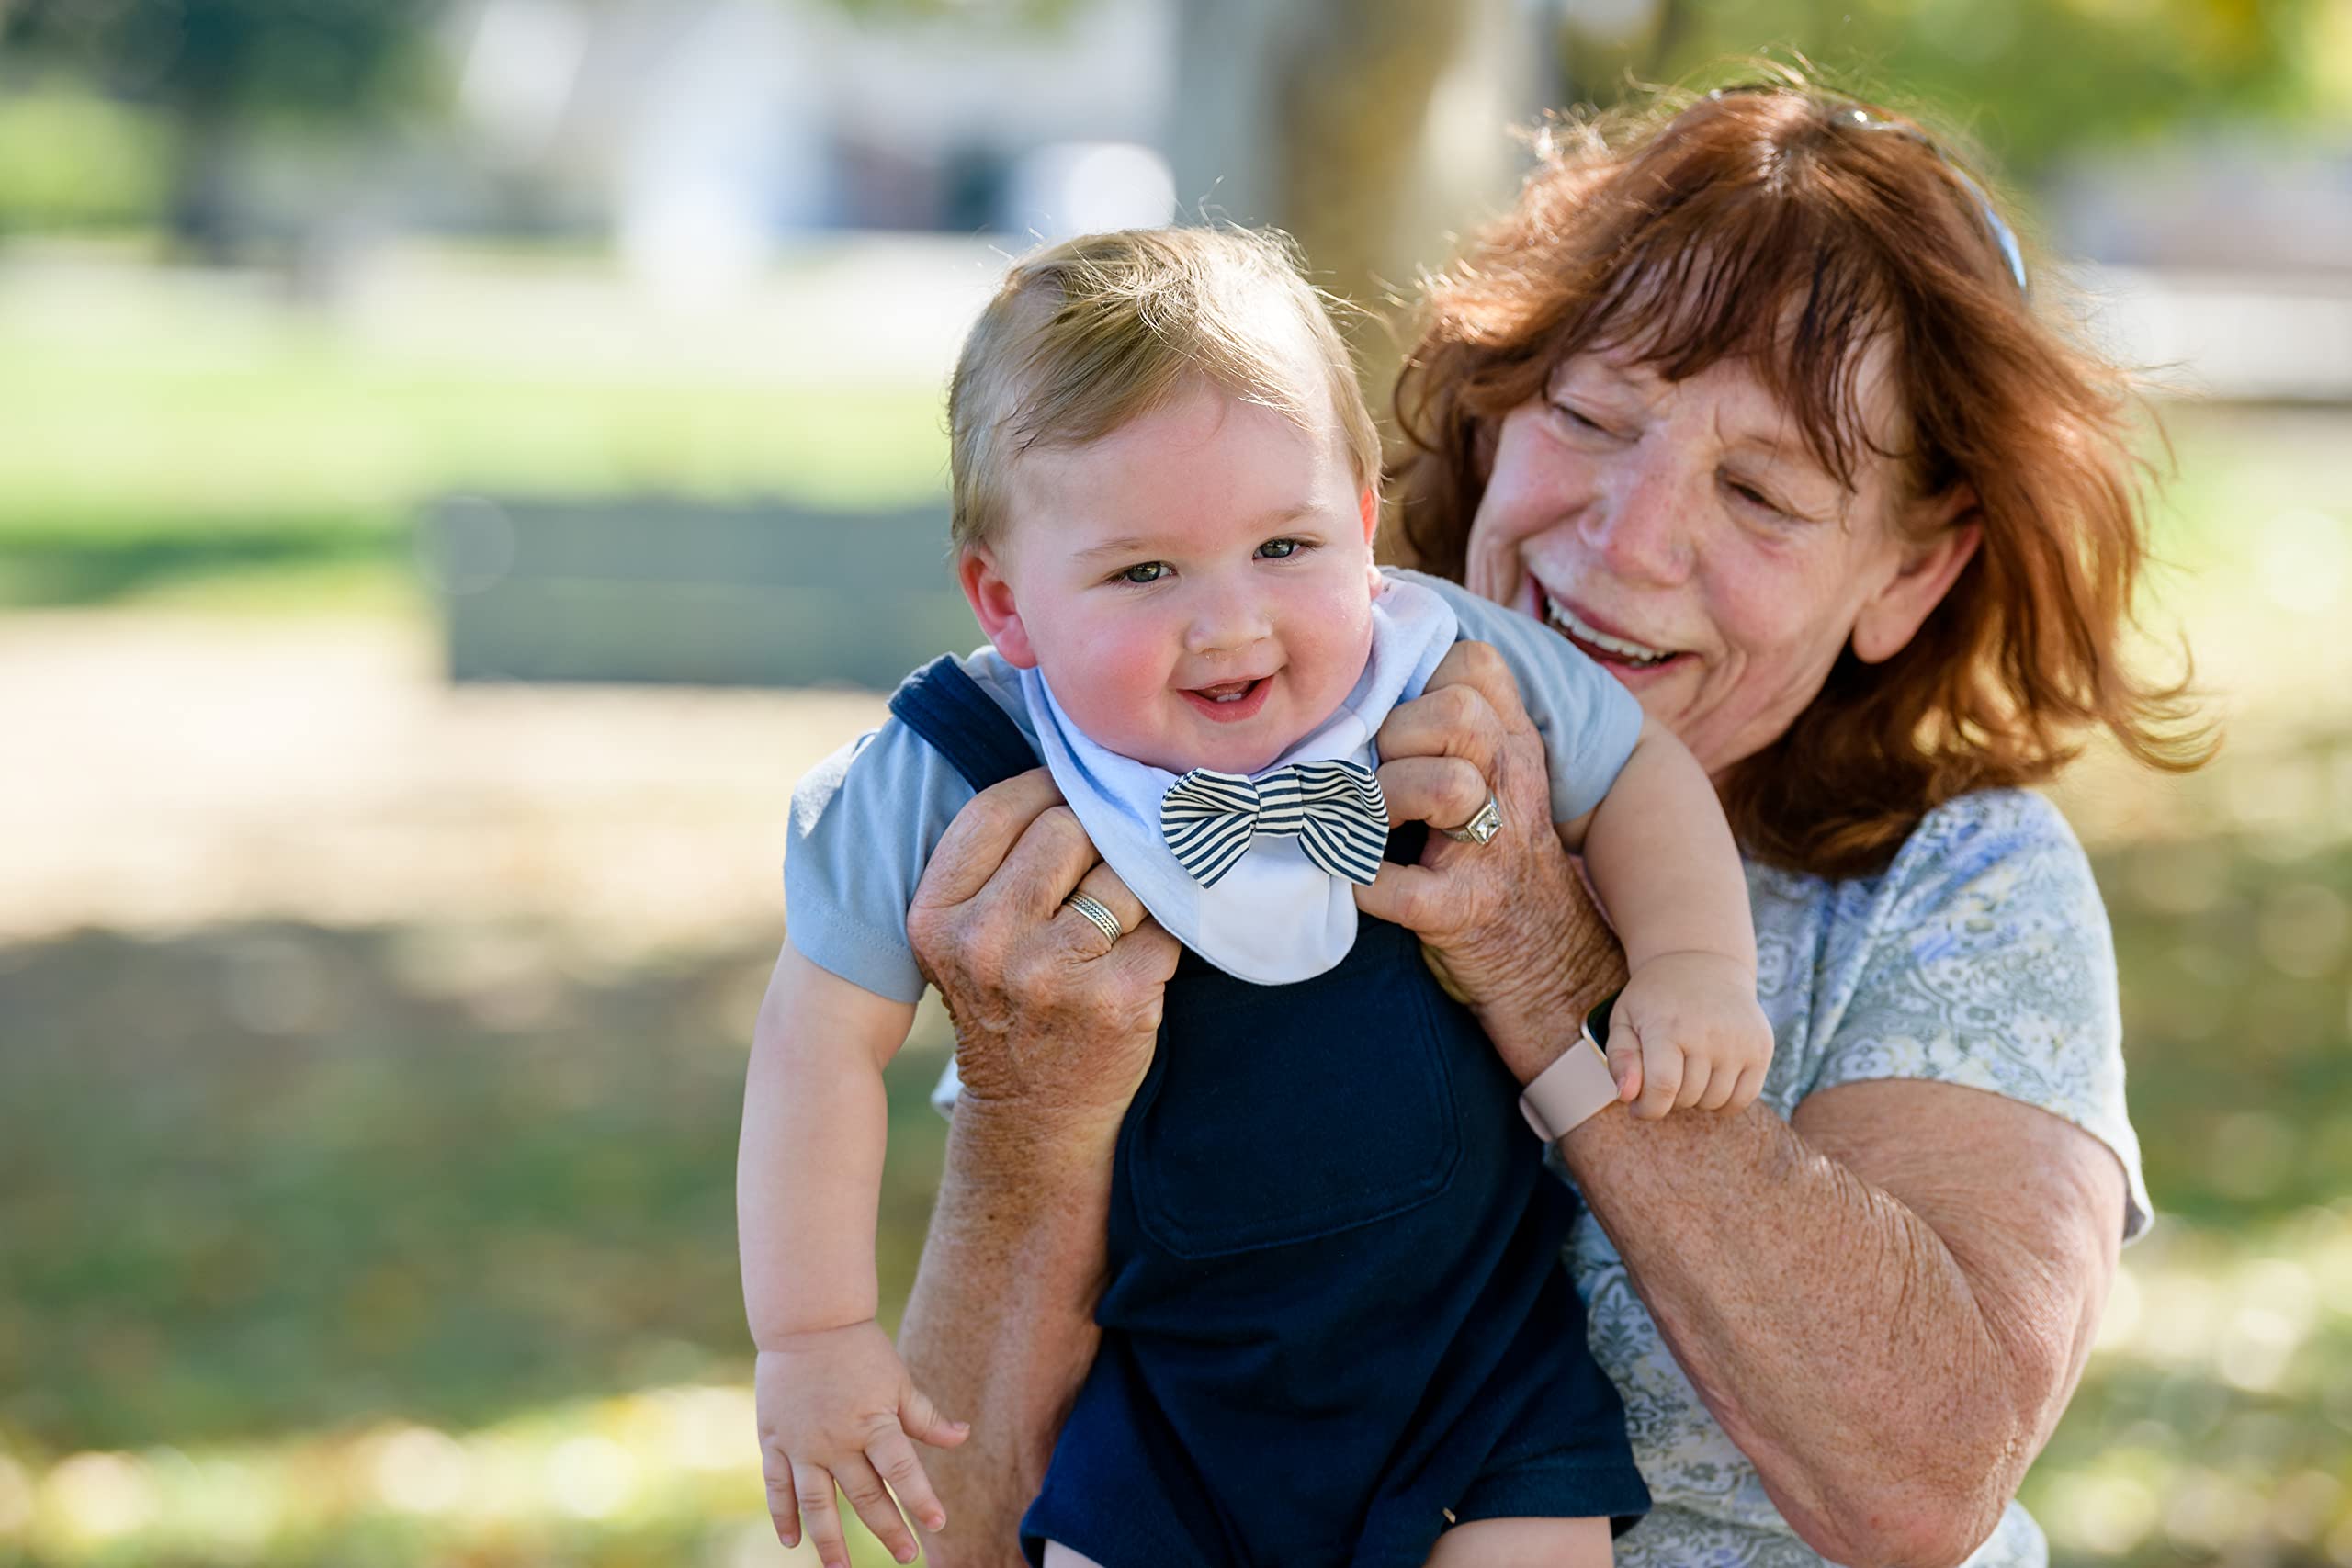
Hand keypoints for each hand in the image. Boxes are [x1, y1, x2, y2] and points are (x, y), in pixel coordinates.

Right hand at [758, 1320, 969, 1566]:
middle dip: (887, 1529)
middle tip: (907, 1557)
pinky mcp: (774, 1441)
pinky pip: (776, 1485)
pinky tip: (791, 1543)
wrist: (806, 1322)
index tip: (937, 1525)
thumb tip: (962, 1436)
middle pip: (864, 1495)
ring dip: (829, 1541)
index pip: (901, 1469)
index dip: (920, 1499)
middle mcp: (836, 1439)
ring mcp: (801, 1443)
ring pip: (815, 1503)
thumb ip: (925, 1416)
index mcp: (872, 1422)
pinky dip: (782, 1515)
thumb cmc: (860, 1351)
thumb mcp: (898, 1380)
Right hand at [907, 768, 1179, 1129]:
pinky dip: (1163, 935)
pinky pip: (1163, 924)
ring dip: (1133, 890)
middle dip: (1095, 841)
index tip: (1074, 796)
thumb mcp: (964, 934)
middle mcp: (985, 942)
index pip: (1001, 808)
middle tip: (1097, 873)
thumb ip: (996, 860)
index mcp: (936, 915)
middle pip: (1068, 828)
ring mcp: (1052, 974)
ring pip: (1122, 872)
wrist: (1032, 1116)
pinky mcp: (1117, 1000)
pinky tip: (1139, 961)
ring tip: (1116, 924)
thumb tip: (1076, 763)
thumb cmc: (1007, 1004)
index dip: (1048, 789)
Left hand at [1356, 641, 1621, 1080]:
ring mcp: (1489, 851)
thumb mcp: (1503, 781)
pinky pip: (1396, 888)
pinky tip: (1352, 881)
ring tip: (1364, 821)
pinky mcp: (1460, 912)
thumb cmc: (1499, 862)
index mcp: (1513, 746)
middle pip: (1455, 714)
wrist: (1549, 966)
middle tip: (1379, 771)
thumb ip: (1461, 729)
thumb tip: (1368, 680)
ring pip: (1442, 788)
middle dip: (1398, 733)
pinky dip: (1359, 881)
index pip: (1474, 663)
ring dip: (1379, 801)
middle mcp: (1510, 786)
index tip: (1395, 714)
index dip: (1423, 676)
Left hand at [1606, 950, 1773, 1119]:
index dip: (1648, 1108)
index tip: (1640, 1107)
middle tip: (1663, 1074)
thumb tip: (1626, 1096)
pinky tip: (1710, 1080)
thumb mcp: (1624, 1020)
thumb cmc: (1655, 999)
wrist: (1702, 964)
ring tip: (1686, 1071)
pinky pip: (1744, 1099)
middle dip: (1669, 1097)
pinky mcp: (1761, 1047)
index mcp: (1668, 1026)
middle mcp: (1708, 1033)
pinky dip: (1724, 1101)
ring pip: (1715, 1102)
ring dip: (1696, 1099)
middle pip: (1688, 1098)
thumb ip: (1620, 1059)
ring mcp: (1740, 1041)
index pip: (1663, 1088)